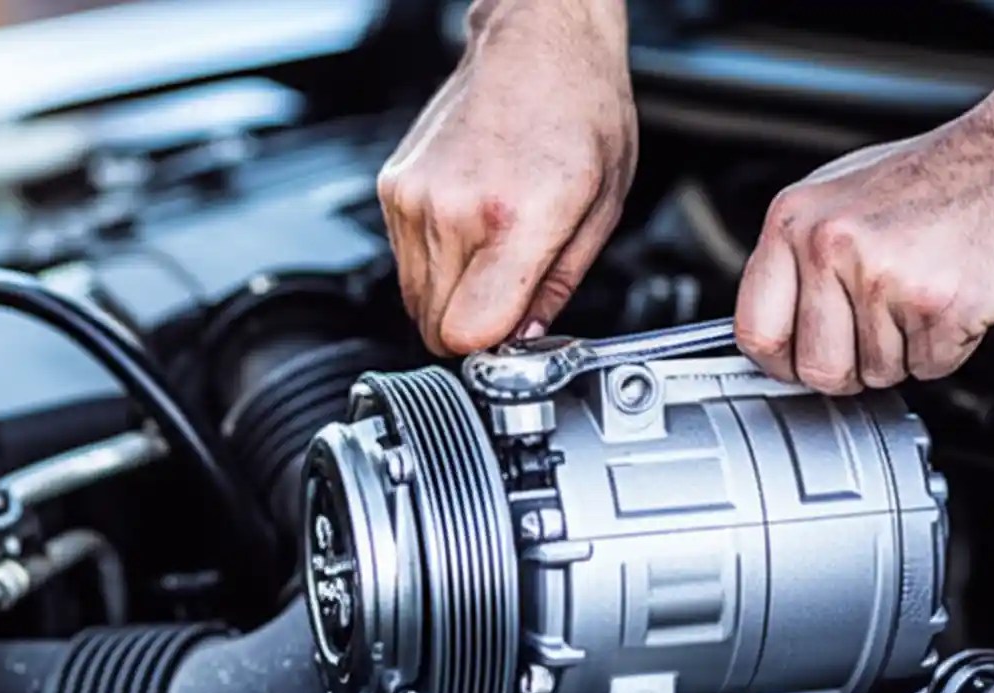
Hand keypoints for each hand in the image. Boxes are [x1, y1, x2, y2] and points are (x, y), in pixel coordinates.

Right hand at [377, 0, 636, 355]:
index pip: (468, 333)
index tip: (514, 338)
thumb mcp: (601, 208)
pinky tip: (471, 228)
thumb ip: (558, 286)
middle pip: (435, 326)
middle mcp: (452, 209)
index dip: (492, 350)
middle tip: (510, 297)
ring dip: (451, 295)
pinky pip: (404, 261)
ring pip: (414, 299)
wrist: (537, 42)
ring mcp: (413, 197)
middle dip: (472, 327)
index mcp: (514, 217)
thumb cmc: (578, 108)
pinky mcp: (393, 188)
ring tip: (493, 253)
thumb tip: (526, 339)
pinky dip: (434, 262)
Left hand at [735, 112, 993, 393]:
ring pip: (876, 373)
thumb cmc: (937, 173)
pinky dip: (947, 347)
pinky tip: (952, 300)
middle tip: (876, 337)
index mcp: (793, 221)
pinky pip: (930, 366)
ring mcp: (883, 277)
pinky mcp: (940, 303)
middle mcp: (829, 246)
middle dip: (849, 369)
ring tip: (921, 298)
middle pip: (816, 368)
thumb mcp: (838, 197)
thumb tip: (772, 319)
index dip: (780, 361)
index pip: (754, 330)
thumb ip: (798, 256)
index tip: (798, 363)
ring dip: (904, 352)